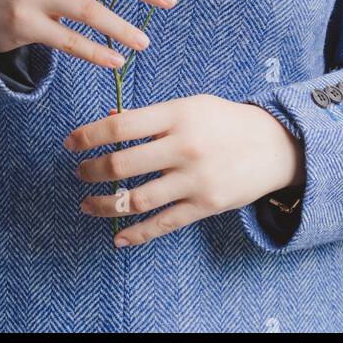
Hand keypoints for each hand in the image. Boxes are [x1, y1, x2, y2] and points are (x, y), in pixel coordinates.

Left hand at [64, 93, 304, 246]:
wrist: (273, 145)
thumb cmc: (224, 120)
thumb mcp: (190, 106)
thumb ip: (151, 116)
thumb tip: (108, 122)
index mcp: (177, 115)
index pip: (121, 127)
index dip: (89, 136)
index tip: (70, 143)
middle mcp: (184, 147)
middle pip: (123, 164)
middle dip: (91, 170)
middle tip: (78, 172)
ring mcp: (194, 179)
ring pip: (137, 199)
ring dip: (105, 204)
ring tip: (87, 203)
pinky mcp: (205, 206)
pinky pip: (163, 223)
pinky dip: (136, 234)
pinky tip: (118, 236)